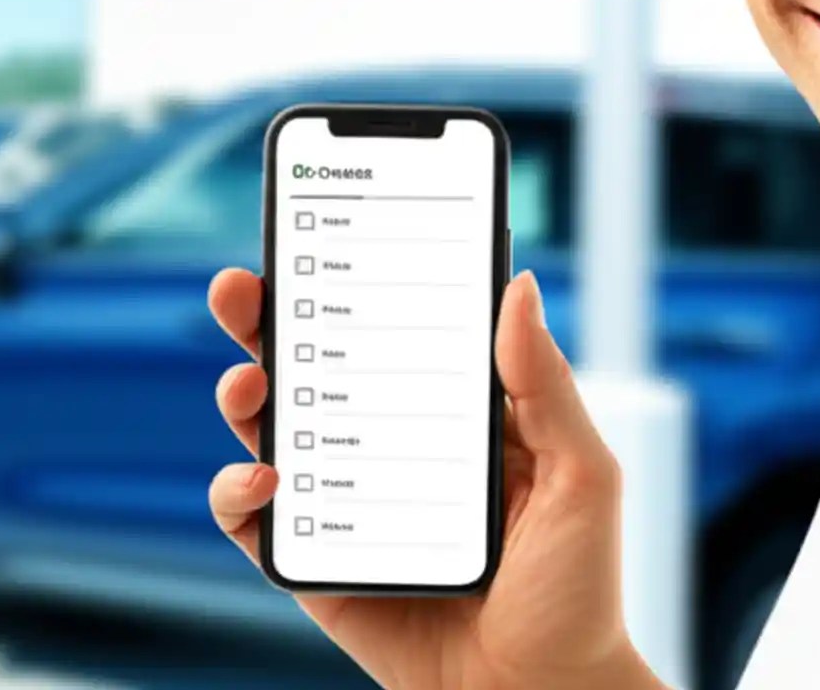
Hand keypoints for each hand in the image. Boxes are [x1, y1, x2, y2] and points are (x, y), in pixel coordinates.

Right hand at [206, 268, 666, 689]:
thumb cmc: (576, 590)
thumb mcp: (581, 476)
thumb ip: (545, 386)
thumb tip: (517, 287)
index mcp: (448, 415)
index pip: (389, 331)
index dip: (347, 280)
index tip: (317, 230)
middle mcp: (387, 447)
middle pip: (313, 369)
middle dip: (265, 322)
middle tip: (241, 290)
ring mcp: (345, 501)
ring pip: (271, 431)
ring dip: (243, 396)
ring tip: (250, 384)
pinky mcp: (313, 561)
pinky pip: (253, 517)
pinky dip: (239, 491)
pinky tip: (265, 479)